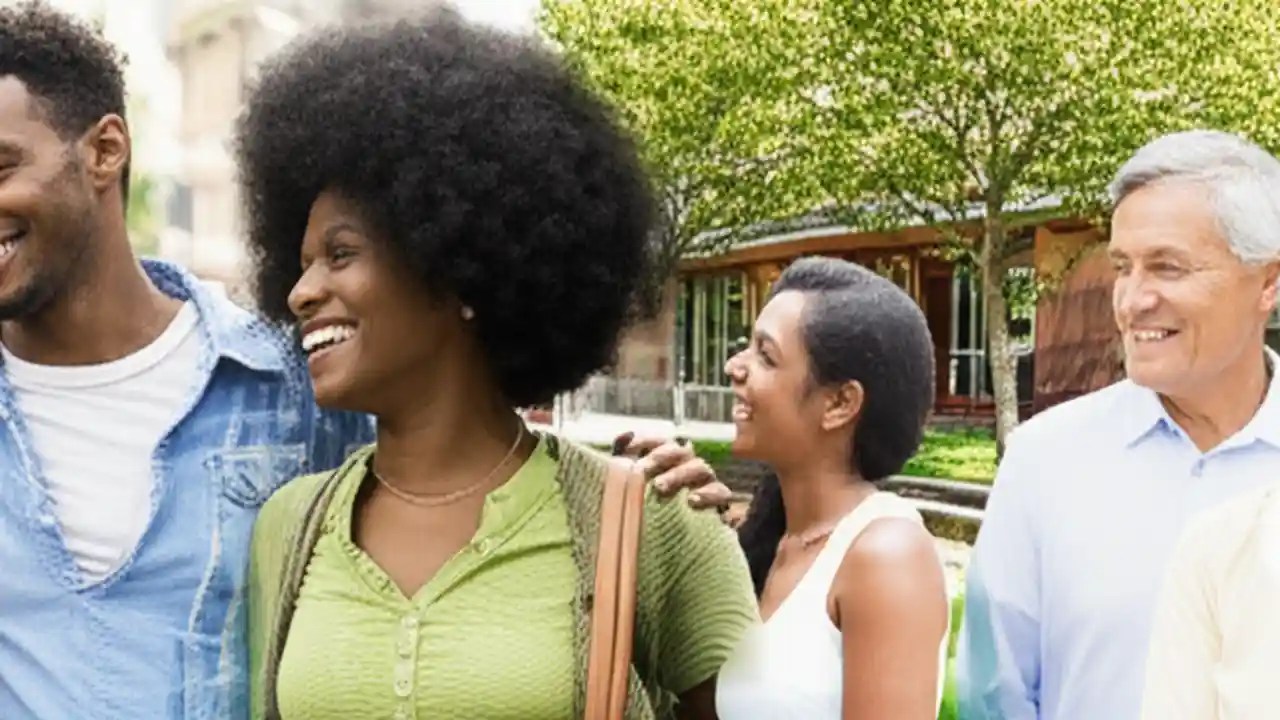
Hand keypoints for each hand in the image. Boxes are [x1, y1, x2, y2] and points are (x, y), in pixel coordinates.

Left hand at [611, 431, 730, 510]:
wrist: (682, 553)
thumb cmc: (653, 517)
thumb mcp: (633, 495)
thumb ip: (623, 469)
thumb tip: (622, 439)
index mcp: (669, 464)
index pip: (660, 443)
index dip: (645, 441)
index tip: (628, 449)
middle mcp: (689, 469)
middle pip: (680, 451)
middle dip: (660, 457)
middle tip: (642, 470)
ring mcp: (708, 486)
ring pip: (701, 468)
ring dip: (680, 475)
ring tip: (661, 488)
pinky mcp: (722, 508)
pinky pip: (724, 497)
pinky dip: (711, 497)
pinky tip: (696, 503)